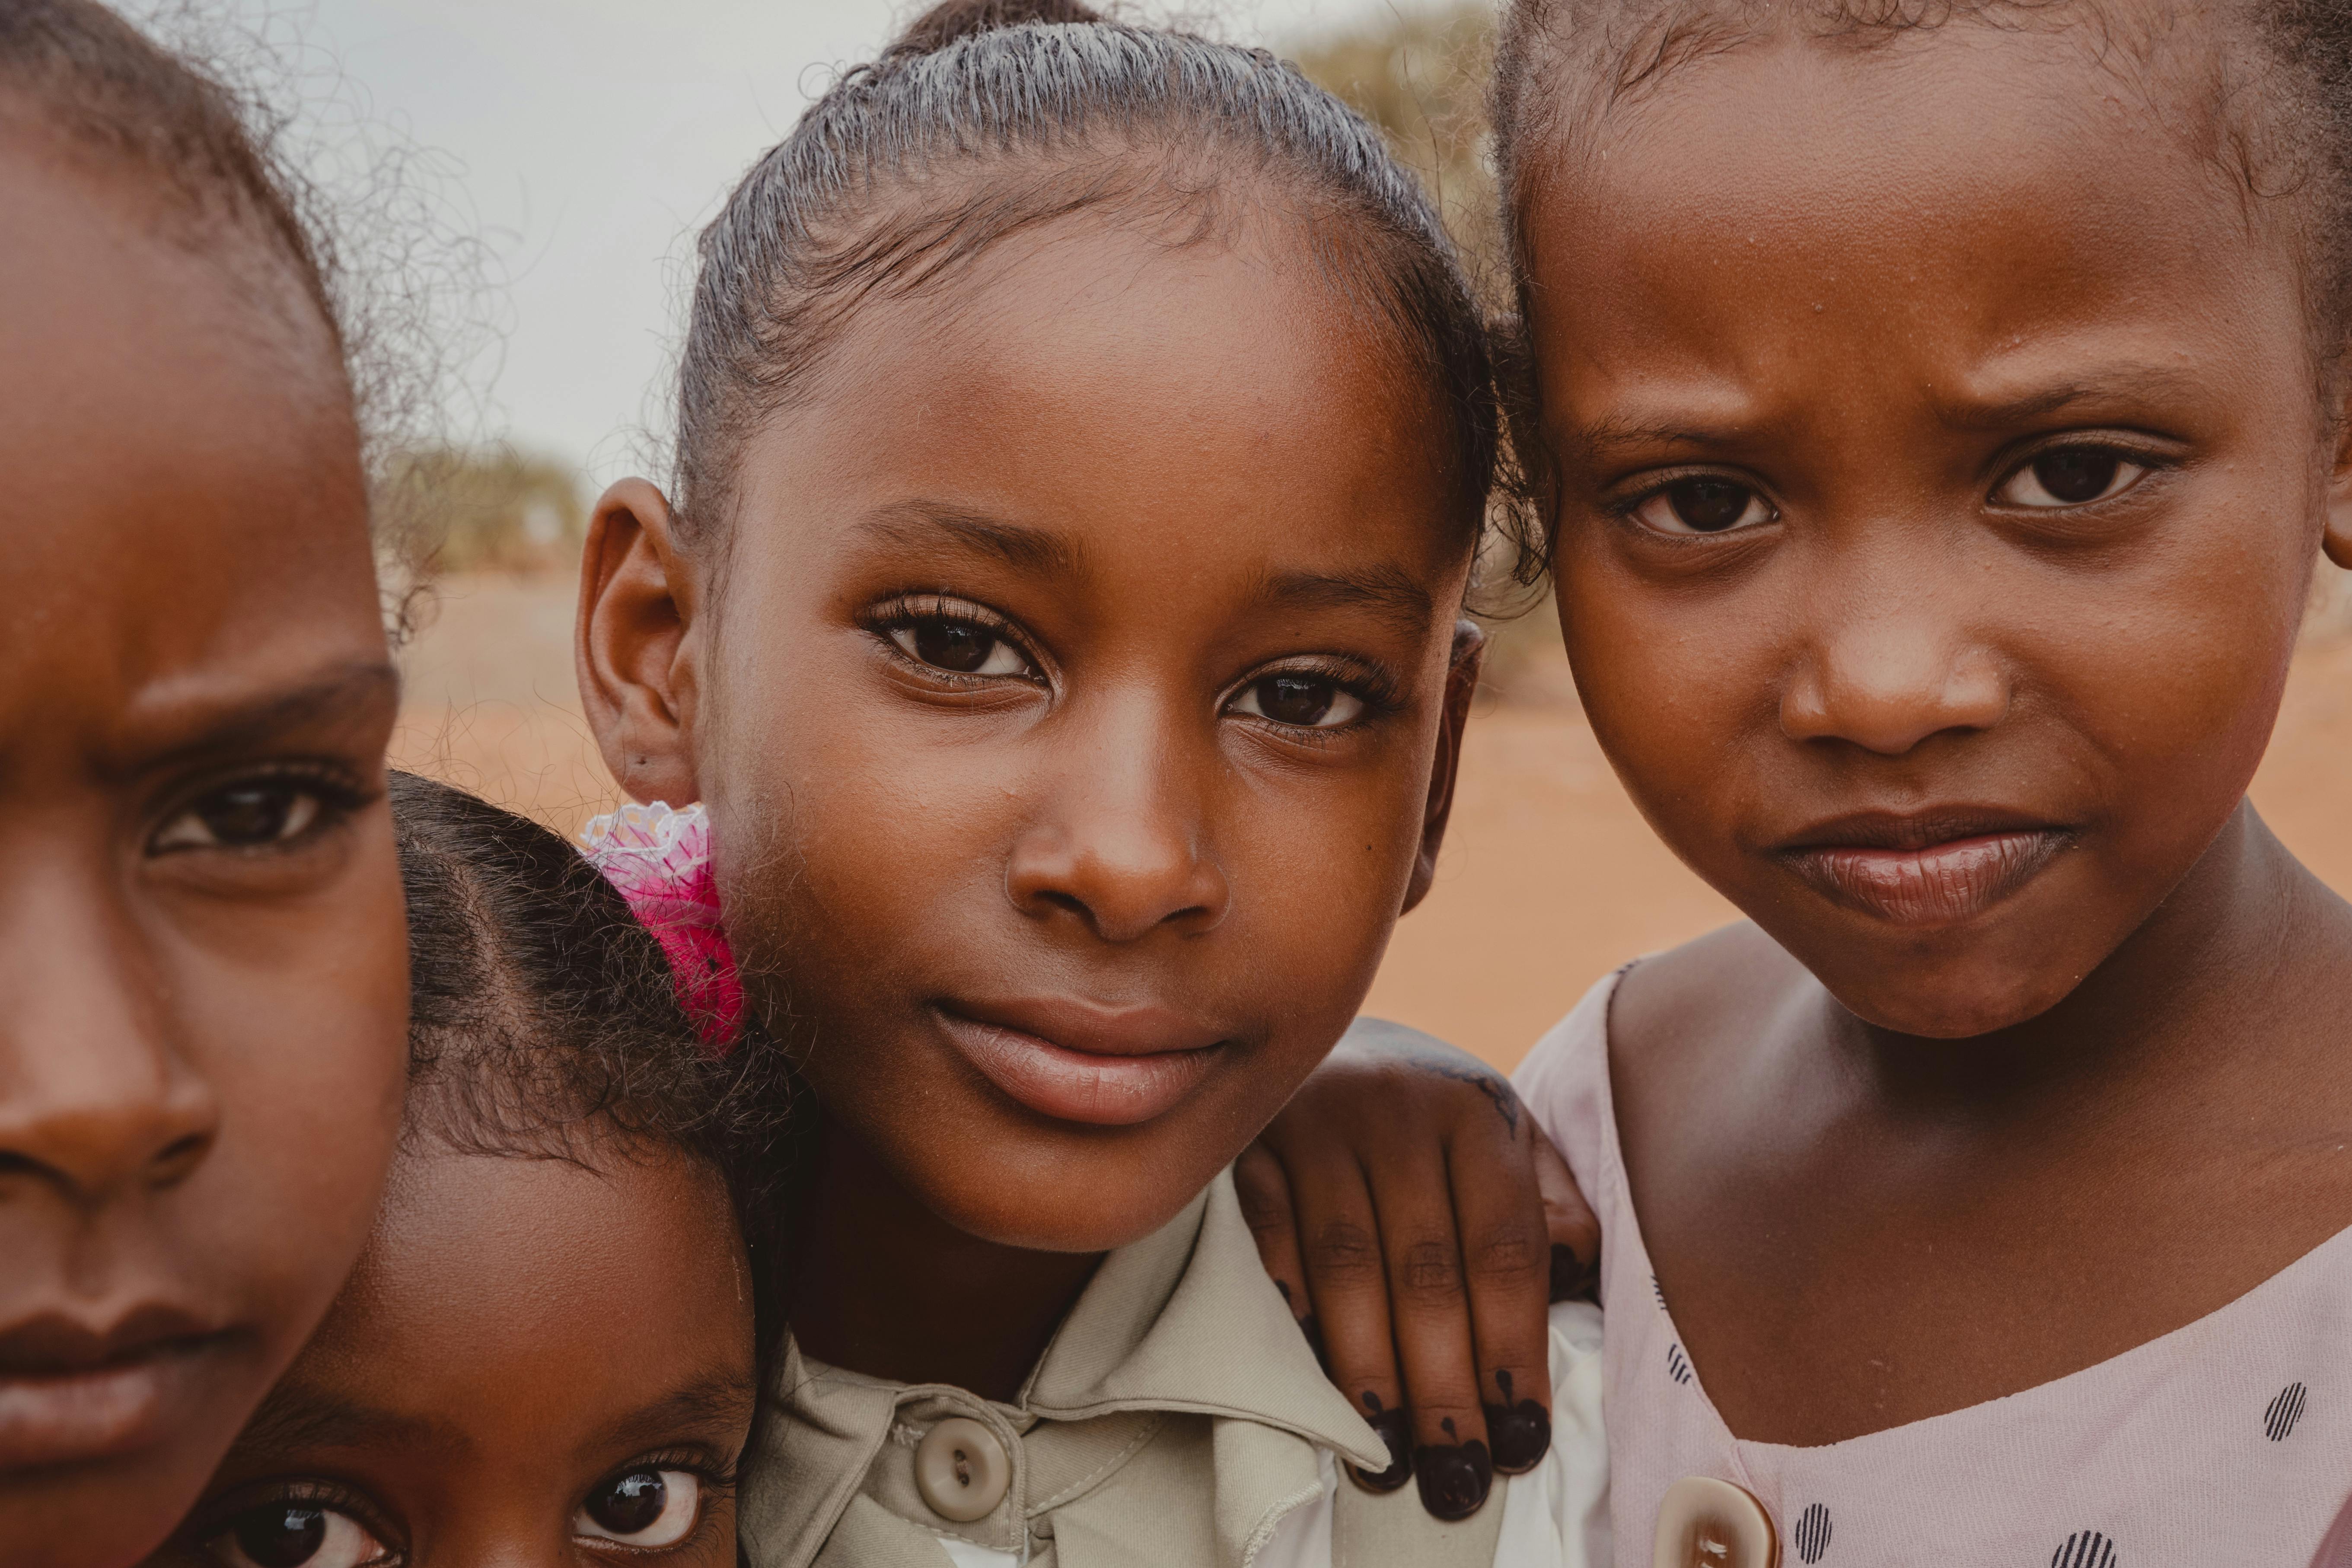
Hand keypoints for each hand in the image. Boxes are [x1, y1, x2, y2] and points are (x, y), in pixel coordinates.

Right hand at [1237, 1018, 1597, 1520]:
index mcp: (1478, 1115)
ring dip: (1367, 1369)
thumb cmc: (1431, 1119)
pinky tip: (1308, 1374)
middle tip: (1456, 1474)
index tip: (1520, 1437)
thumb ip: (1550, 1206)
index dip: (1513, 1349)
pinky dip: (1288, 1309)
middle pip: (1425, 1268)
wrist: (1329, 1035)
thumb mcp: (1507, 1141)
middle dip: (1443, 1385)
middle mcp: (1400, 1107)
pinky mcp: (1252, 1138)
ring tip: (1388, 1454)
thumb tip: (1574, 1281)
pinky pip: (1269, 1235)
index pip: (1504, 1248)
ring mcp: (1319, 1117)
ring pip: (1346, 1264)